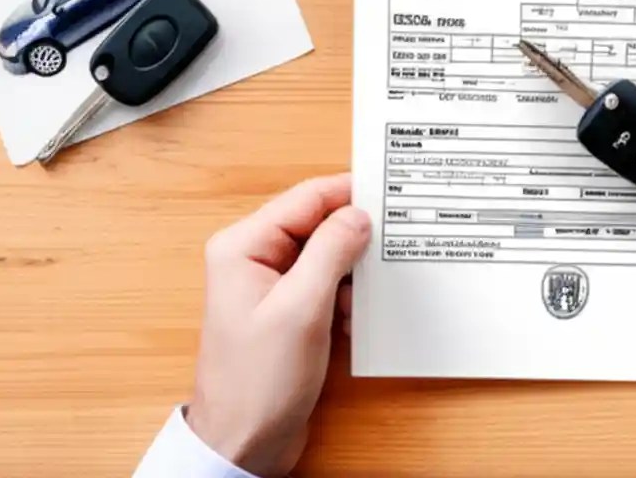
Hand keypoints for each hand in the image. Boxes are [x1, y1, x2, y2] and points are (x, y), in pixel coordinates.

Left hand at [186, 173, 370, 476]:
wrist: (243, 442)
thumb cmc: (256, 384)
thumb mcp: (301, 310)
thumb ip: (330, 253)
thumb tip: (358, 215)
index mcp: (243, 246)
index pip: (306, 198)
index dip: (349, 193)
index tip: (390, 194)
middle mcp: (253, 258)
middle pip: (318, 224)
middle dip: (355, 236)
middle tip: (392, 244)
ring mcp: (270, 285)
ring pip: (327, 255)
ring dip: (352, 273)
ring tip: (367, 294)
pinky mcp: (288, 310)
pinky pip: (327, 285)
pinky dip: (346, 297)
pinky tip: (354, 319)